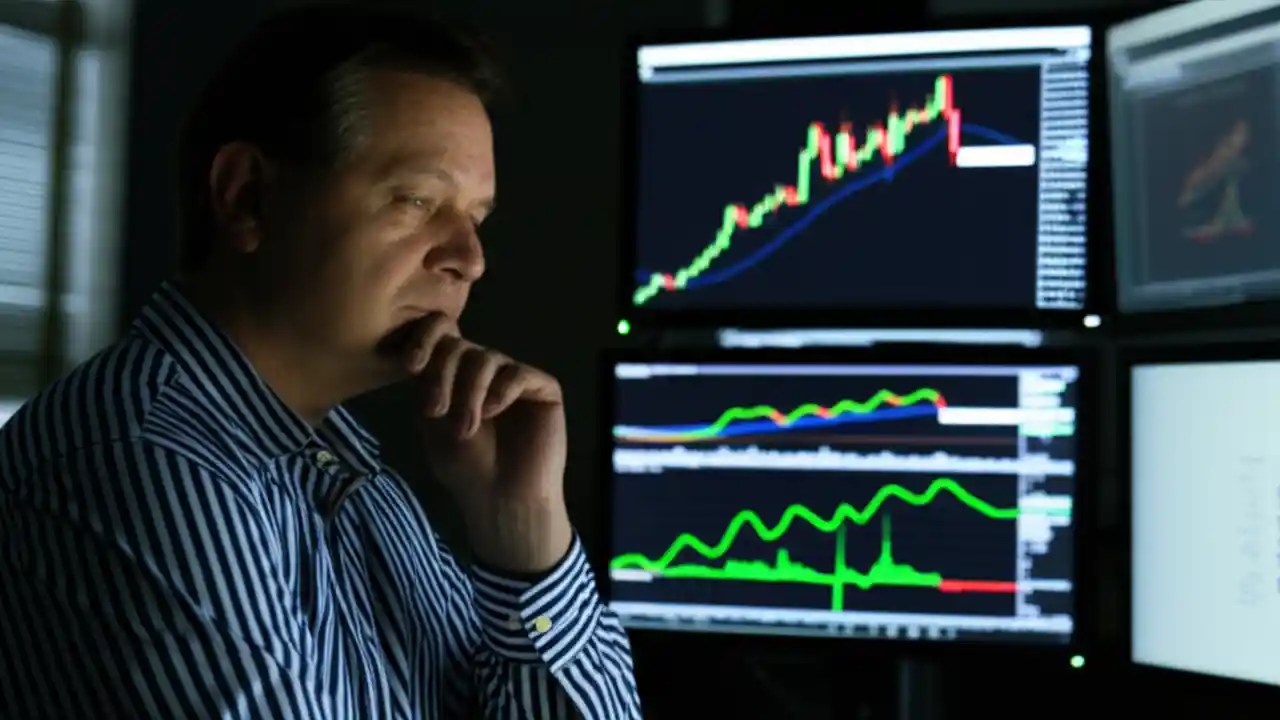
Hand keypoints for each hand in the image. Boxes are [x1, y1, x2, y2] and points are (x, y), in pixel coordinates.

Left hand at [402, 313, 571, 573]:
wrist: (502, 500)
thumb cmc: (467, 469)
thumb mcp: (433, 423)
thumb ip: (427, 383)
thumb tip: (421, 349)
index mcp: (455, 375)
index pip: (441, 335)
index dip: (424, 338)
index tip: (410, 365)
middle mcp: (485, 371)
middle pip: (459, 345)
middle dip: (442, 375)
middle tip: (436, 412)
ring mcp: (514, 378)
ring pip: (486, 358)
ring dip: (469, 392)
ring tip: (465, 428)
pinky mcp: (543, 389)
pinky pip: (518, 373)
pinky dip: (501, 390)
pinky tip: (493, 413)